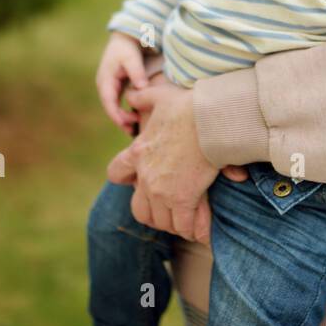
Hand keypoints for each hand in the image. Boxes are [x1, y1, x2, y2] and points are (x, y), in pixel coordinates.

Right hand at [95, 32, 149, 134]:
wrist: (126, 37)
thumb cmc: (127, 47)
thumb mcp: (131, 57)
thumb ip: (136, 72)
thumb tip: (141, 87)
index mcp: (105, 80)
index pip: (109, 102)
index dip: (117, 115)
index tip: (129, 123)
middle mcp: (105, 85)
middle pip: (111, 108)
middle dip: (121, 121)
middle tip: (134, 132)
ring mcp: (110, 86)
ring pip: (115, 107)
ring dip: (123, 118)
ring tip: (135, 130)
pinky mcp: (117, 86)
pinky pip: (120, 102)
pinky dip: (126, 111)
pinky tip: (136, 119)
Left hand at [116, 78, 247, 242]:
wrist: (209, 119)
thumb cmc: (187, 107)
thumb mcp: (158, 97)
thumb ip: (142, 97)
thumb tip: (132, 94)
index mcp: (137, 154)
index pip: (116, 174)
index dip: (125, 180)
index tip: (139, 181)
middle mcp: (145, 177)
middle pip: (139, 209)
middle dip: (153, 214)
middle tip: (168, 212)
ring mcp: (162, 191)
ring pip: (162, 221)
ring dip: (174, 224)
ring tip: (186, 224)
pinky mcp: (183, 199)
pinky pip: (184, 225)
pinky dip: (193, 230)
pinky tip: (202, 231)